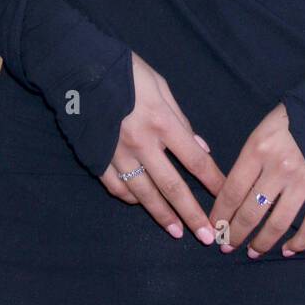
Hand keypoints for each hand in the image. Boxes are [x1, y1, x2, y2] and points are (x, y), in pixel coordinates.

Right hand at [100, 51, 226, 246]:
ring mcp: (118, 154)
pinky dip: (131, 199)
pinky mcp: (97, 159)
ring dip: (163, 216)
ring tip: (177, 233)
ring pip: (145, 194)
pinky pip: (117, 187)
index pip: (195, 160)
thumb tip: (201, 148)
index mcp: (162, 122)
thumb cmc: (125, 71)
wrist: (78, 67)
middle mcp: (142, 144)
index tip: (226, 198)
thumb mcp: (160, 86)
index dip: (213, 182)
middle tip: (208, 237)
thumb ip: (181, 119)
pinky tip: (141, 205)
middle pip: (173, 187)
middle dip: (192, 215)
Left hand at [208, 103, 304, 255]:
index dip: (220, 214)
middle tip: (227, 246)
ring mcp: (303, 183)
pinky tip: (288, 250)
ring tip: (253, 252)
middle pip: (250, 212)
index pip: (232, 191)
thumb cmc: (293, 119)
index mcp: (258, 150)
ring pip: (277, 224)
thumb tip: (234, 192)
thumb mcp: (263, 130)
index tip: (213, 227)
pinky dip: (299, 243)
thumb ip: (249, 159)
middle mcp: (278, 169)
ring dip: (262, 243)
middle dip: (235, 234)